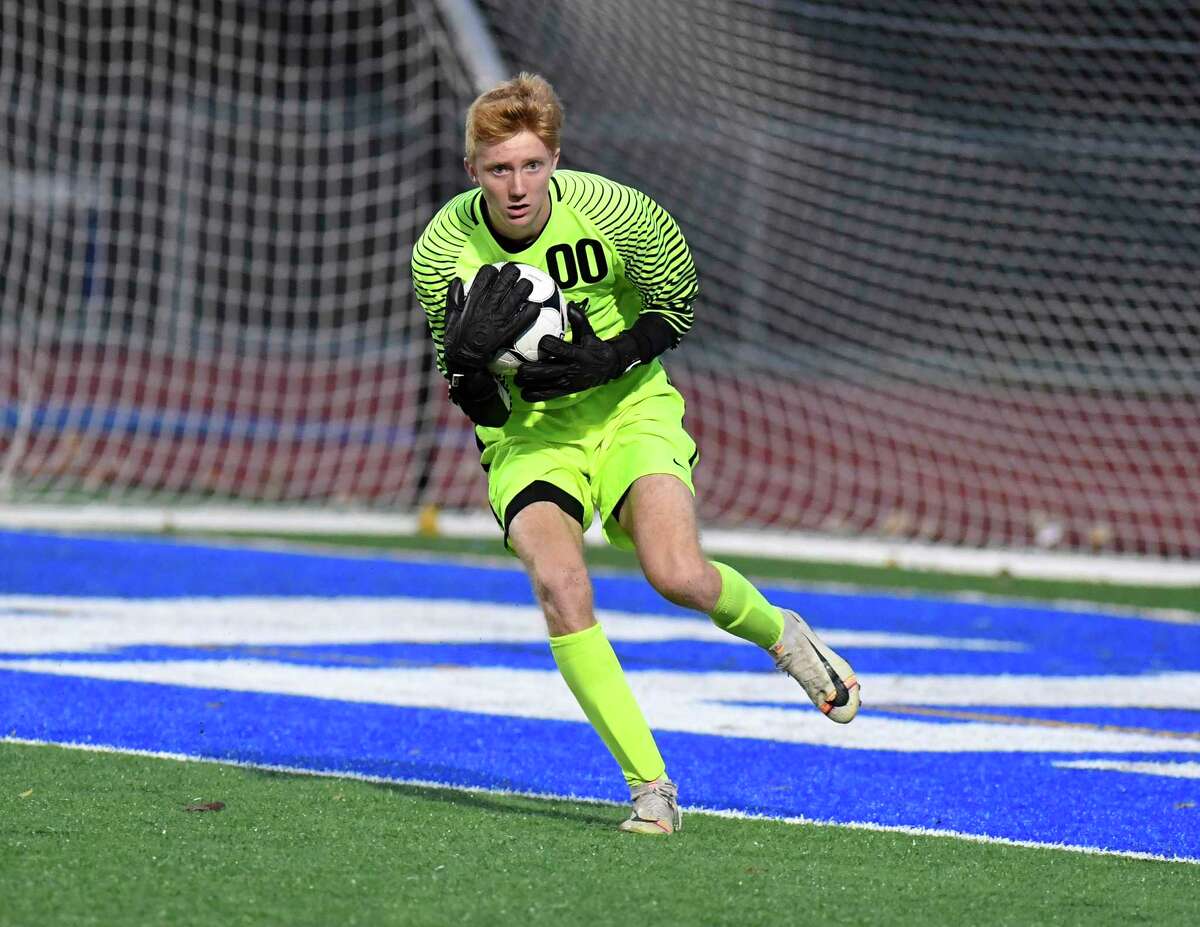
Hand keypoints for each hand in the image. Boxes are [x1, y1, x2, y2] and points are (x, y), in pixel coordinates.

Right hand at [443, 263, 538, 371]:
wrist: (465, 359)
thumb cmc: (456, 338)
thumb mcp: (450, 315)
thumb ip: (453, 297)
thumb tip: (457, 280)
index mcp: (473, 301)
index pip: (485, 276)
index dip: (492, 270)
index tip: (495, 271)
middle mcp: (488, 306)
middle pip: (505, 280)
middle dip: (512, 272)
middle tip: (515, 273)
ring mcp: (499, 318)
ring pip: (518, 294)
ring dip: (525, 287)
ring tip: (526, 286)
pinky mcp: (508, 331)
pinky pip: (524, 317)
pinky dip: (532, 310)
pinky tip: (534, 306)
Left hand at [515, 301, 630, 400]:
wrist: (608, 368)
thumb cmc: (594, 347)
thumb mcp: (589, 332)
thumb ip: (579, 319)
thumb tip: (569, 304)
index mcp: (576, 354)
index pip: (558, 349)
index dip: (546, 344)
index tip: (539, 341)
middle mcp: (571, 370)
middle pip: (545, 371)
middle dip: (528, 370)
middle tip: (518, 366)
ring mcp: (567, 382)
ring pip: (543, 385)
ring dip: (528, 383)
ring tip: (517, 379)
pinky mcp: (565, 391)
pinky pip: (547, 396)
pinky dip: (534, 395)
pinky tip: (524, 392)